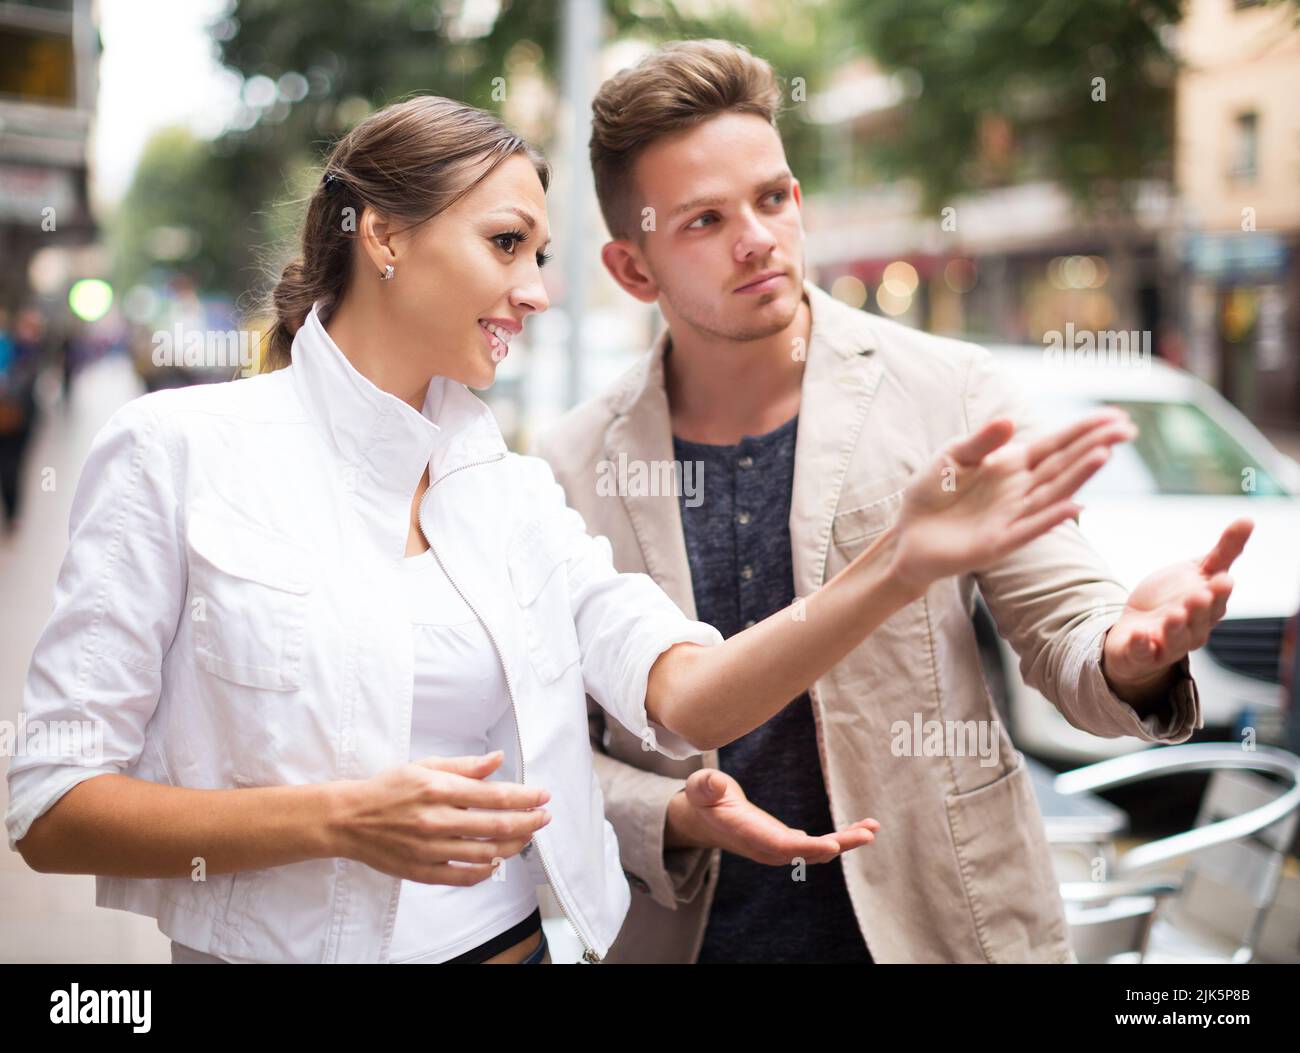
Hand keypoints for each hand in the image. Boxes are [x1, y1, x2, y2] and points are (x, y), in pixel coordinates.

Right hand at [333, 751, 550, 885]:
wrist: (348, 819)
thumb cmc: (388, 789)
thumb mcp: (425, 765)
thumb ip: (465, 766)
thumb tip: (498, 759)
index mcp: (439, 789)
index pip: (494, 795)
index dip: (525, 797)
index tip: (543, 796)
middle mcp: (437, 820)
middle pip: (496, 826)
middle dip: (528, 821)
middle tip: (544, 817)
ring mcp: (430, 849)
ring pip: (485, 853)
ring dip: (513, 846)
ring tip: (526, 836)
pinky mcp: (422, 871)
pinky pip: (463, 877)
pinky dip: (485, 871)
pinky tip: (497, 861)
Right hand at [667, 768, 879, 863]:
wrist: (705, 820)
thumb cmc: (704, 799)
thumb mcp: (700, 788)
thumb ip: (706, 786)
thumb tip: (715, 784)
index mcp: (748, 835)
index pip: (780, 846)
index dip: (806, 847)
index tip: (832, 845)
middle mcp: (767, 847)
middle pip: (806, 852)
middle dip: (838, 844)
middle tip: (867, 833)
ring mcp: (779, 847)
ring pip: (817, 850)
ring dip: (846, 841)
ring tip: (872, 827)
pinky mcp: (787, 842)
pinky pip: (818, 844)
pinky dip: (841, 838)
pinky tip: (863, 828)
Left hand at [890, 409, 1136, 591]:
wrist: (907, 535)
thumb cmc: (932, 494)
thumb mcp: (952, 457)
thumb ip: (980, 442)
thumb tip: (1011, 420)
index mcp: (1012, 465)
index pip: (1055, 445)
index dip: (1084, 431)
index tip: (1116, 416)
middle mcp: (1020, 490)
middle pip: (1063, 465)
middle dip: (1094, 446)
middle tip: (1127, 429)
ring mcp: (1012, 517)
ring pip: (1052, 494)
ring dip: (1078, 476)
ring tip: (1104, 454)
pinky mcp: (997, 543)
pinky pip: (1028, 529)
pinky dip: (1049, 519)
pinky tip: (1073, 506)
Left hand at [1101, 518, 1253, 701]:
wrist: (1138, 633)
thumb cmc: (1175, 600)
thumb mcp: (1197, 571)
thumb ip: (1223, 551)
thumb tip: (1248, 519)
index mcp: (1207, 610)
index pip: (1216, 601)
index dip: (1219, 592)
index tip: (1222, 578)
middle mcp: (1191, 630)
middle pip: (1198, 621)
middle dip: (1199, 608)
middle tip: (1200, 594)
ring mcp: (1166, 644)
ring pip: (1174, 639)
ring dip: (1175, 627)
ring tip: (1174, 614)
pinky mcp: (1140, 653)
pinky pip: (1141, 652)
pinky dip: (1141, 646)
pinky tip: (1139, 635)